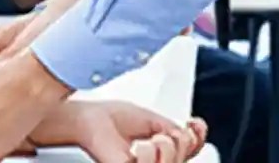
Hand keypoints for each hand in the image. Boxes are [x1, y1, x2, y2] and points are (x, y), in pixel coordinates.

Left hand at [35, 101, 207, 162]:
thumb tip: (192, 133)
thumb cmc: (105, 120)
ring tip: (151, 140)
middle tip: (161, 134)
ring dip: (168, 151)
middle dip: (181, 145)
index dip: (196, 139)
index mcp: (155, 152)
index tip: (192, 123)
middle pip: (182, 160)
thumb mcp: (147, 121)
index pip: (188, 151)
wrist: (83, 121)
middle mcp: (148, 161)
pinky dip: (153, 157)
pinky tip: (146, 146)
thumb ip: (171, 129)